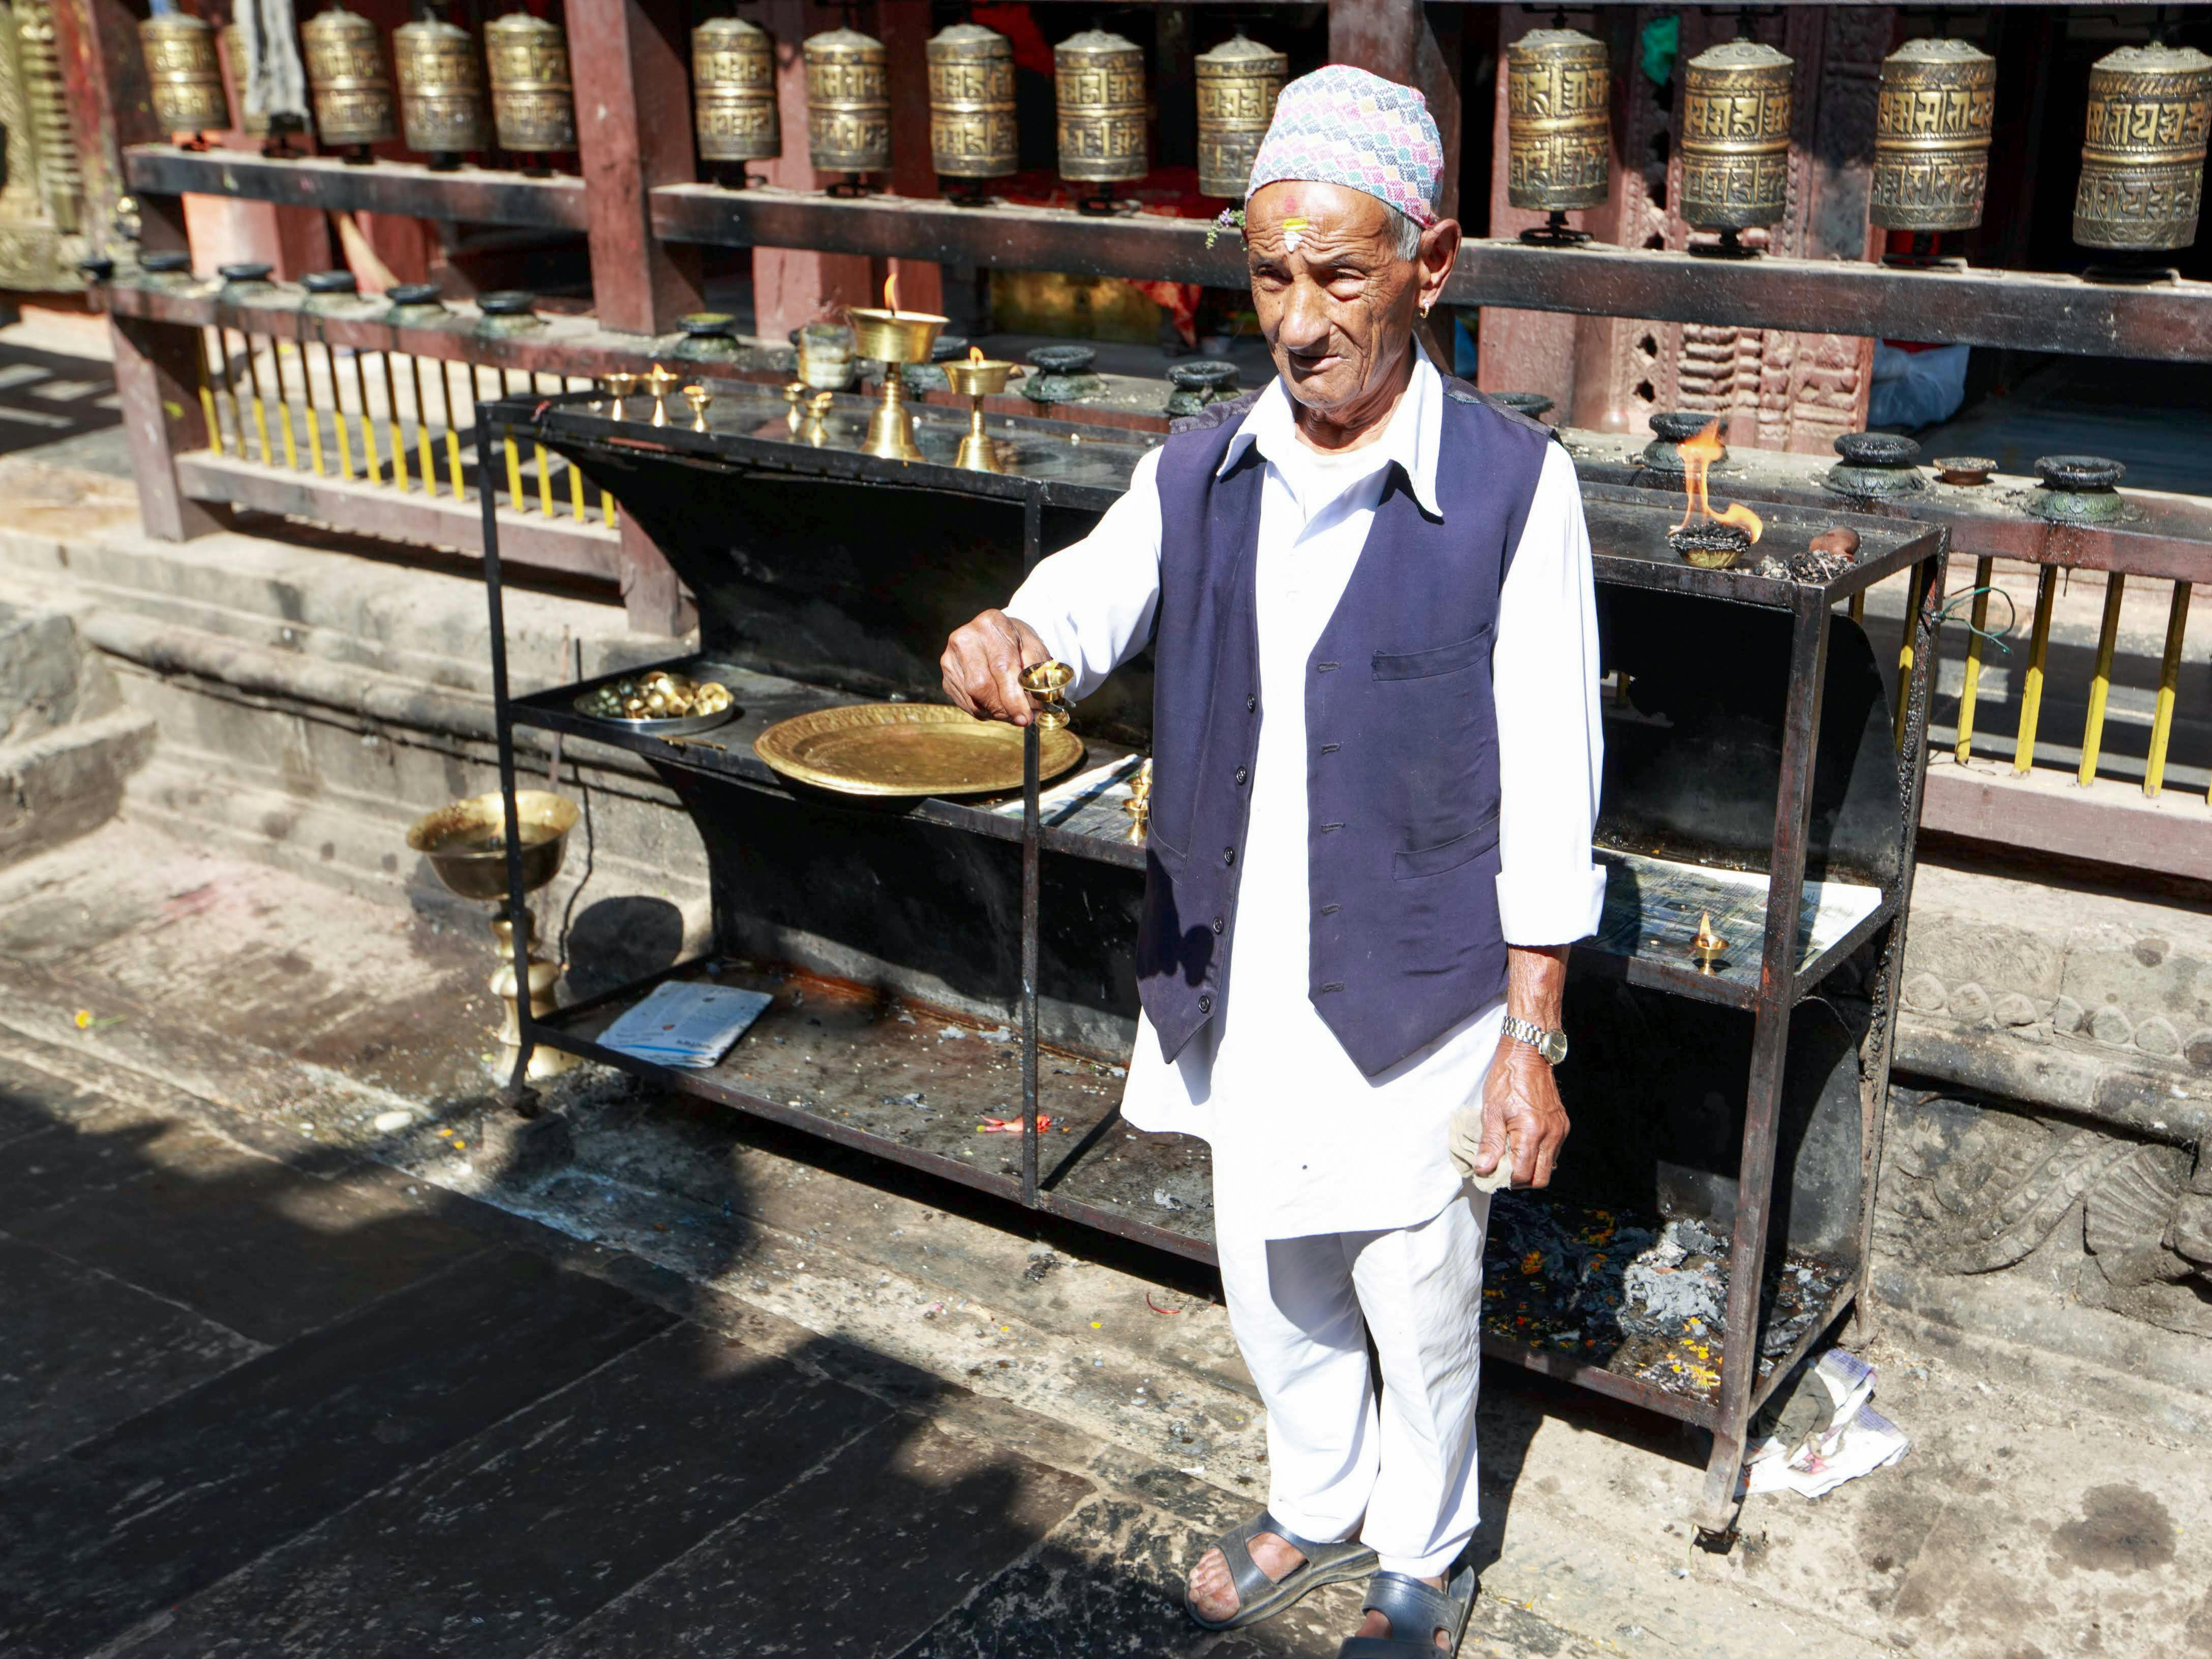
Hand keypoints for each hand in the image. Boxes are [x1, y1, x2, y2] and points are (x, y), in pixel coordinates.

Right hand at [941, 609, 1050, 724]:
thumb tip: (1033, 704)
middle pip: (980, 685)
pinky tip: (995, 702)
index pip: (1000, 666)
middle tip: (1020, 716)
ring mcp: (950, 658)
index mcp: (990, 625)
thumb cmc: (1017, 643)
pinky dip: (985, 710)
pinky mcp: (946, 677)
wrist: (996, 636)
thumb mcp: (1034, 649)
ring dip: (996, 711)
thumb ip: (1036, 673)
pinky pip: (966, 704)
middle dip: (1003, 708)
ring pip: (972, 699)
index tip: (1025, 717)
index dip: (1013, 696)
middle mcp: (965, 639)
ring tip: (1010, 708)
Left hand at [1448, 1039, 1568, 1189]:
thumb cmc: (1506, 1080)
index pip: (1523, 1174)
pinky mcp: (1562, 1124)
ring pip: (1549, 1166)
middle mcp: (1551, 1135)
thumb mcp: (1491, 1111)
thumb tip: (1483, 1170)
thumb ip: (1489, 1144)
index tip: (1492, 1173)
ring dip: (1531, 1168)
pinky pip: (1553, 1151)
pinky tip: (1523, 1144)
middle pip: (1541, 1178)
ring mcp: (1559, 1130)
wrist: (1528, 1055)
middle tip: (1504, 1171)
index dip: (1506, 1180)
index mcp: (1531, 1133)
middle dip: (1522, 1180)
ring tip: (1511, 1156)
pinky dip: (1539, 1155)